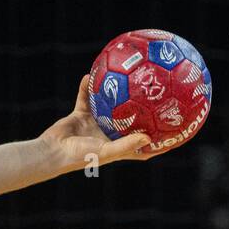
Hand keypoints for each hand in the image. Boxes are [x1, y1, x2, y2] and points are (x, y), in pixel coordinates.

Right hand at [38, 75, 158, 172]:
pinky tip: (93, 72)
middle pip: (130, 121)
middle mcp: (109, 134)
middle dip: (143, 111)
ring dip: (116, 93)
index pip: (143, 146)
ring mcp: (95, 123)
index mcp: (118, 146)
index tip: (175, 132)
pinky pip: (87, 97)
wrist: (52, 152)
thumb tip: (148, 137)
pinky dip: (88, 87)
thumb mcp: (106, 151)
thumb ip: (126, 145)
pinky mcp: (80, 114)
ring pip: (109, 105)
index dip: (159, 142)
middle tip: (157, 94)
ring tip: (127, 75)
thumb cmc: (80, 156)